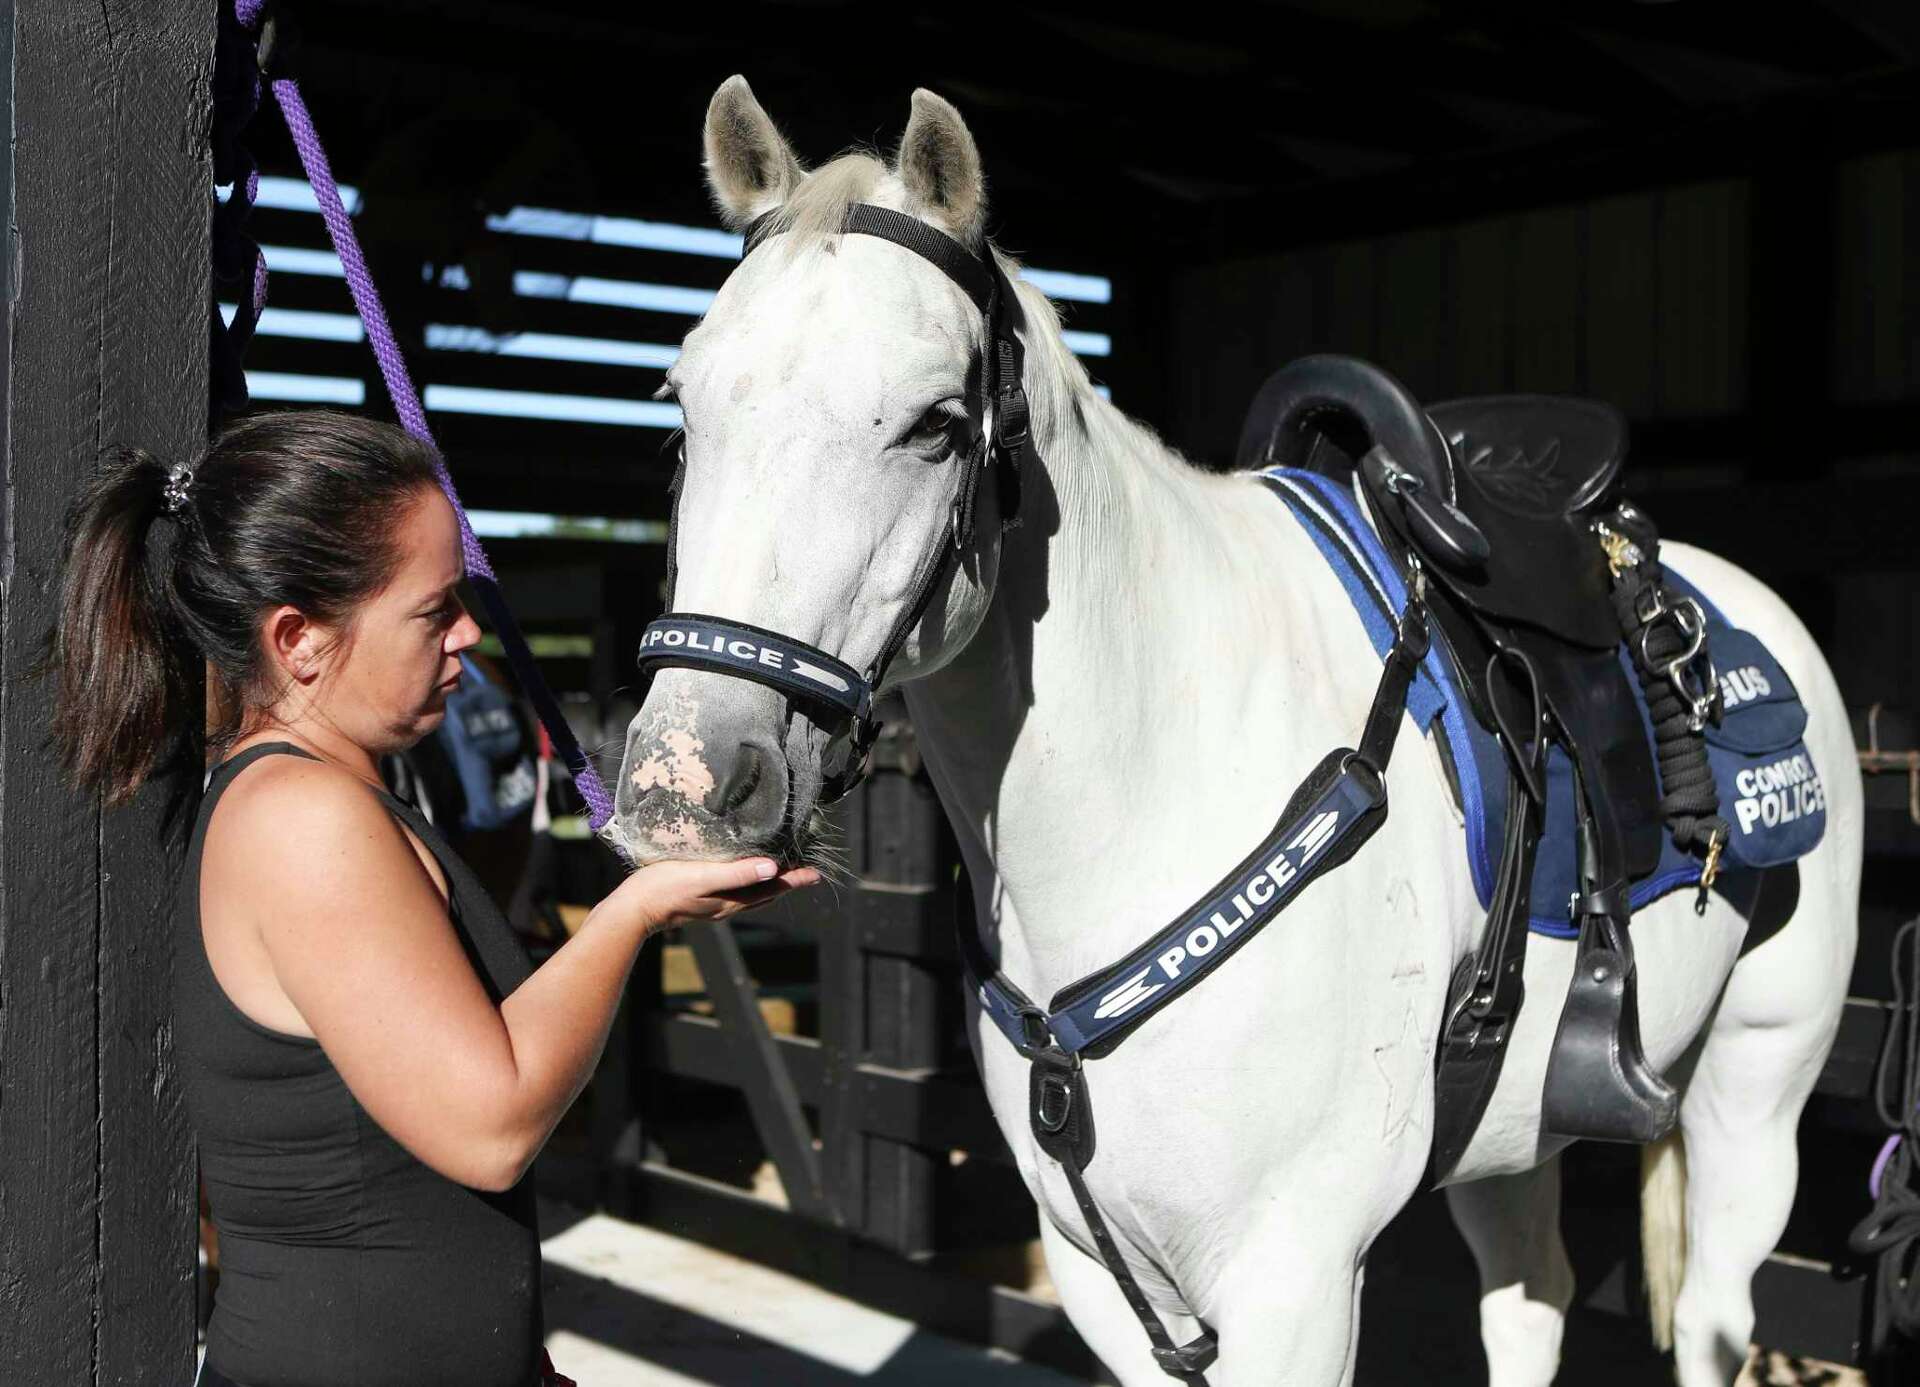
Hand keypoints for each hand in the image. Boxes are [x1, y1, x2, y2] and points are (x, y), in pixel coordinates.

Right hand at [593, 855, 819, 937]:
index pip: (773, 887)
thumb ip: (737, 873)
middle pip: (766, 893)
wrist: (632, 910)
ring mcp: (713, 905)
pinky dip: (747, 882)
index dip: (795, 879)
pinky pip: (734, 892)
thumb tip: (773, 868)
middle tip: (805, 870)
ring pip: (751, 894)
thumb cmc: (665, 889)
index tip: (816, 873)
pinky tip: (740, 873)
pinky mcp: (700, 900)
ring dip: (769, 882)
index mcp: (732, 900)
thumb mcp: (703, 877)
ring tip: (781, 870)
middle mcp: (727, 906)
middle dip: (787, 881)